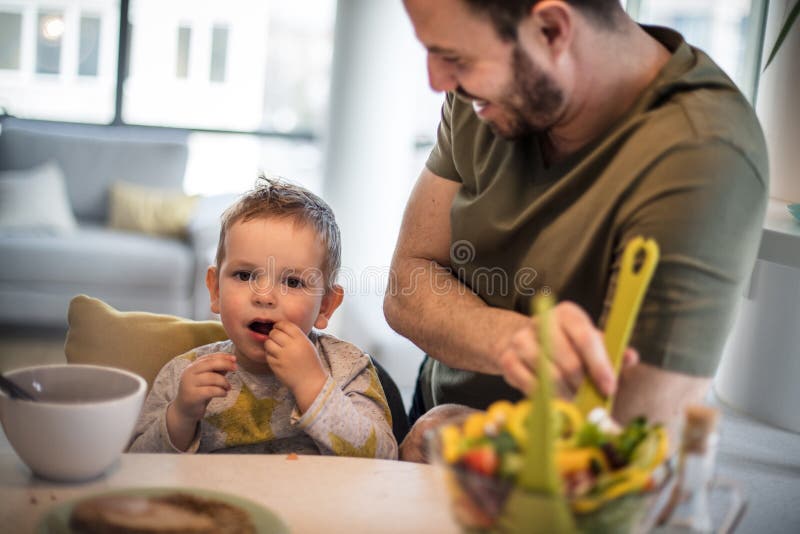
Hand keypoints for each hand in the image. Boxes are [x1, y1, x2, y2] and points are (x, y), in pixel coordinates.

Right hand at [172, 353, 235, 421]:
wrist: (184, 410)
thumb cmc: (199, 392)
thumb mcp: (208, 379)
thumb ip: (217, 370)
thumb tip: (231, 362)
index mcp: (192, 366)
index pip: (209, 357)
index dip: (222, 356)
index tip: (234, 358)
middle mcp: (189, 373)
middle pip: (210, 364)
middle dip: (225, 364)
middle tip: (235, 368)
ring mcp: (189, 384)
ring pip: (212, 378)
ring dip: (224, 382)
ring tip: (228, 387)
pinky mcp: (193, 396)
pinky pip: (211, 390)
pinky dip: (221, 391)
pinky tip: (224, 394)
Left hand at [264, 321, 326, 411]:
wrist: (310, 382)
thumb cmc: (310, 362)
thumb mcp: (307, 344)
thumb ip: (295, 335)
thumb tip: (279, 327)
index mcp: (301, 339)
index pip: (285, 325)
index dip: (280, 325)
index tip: (279, 328)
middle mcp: (291, 347)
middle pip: (274, 333)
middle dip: (274, 334)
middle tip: (277, 338)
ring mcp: (282, 357)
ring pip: (268, 343)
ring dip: (270, 343)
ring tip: (276, 347)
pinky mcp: (276, 366)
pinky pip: (267, 355)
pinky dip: (270, 354)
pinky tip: (277, 357)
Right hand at [497, 301, 638, 398]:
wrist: (519, 339)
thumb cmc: (563, 342)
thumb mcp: (588, 341)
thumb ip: (610, 350)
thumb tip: (631, 358)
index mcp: (567, 314)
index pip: (586, 338)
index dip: (600, 366)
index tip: (609, 388)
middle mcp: (541, 322)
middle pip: (569, 362)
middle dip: (583, 386)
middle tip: (589, 398)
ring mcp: (521, 340)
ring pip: (550, 377)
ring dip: (565, 394)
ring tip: (572, 399)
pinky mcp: (508, 360)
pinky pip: (531, 387)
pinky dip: (545, 397)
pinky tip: (553, 397)